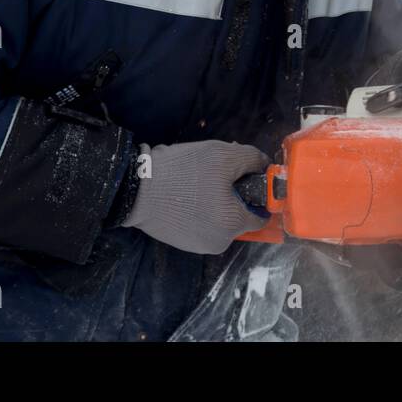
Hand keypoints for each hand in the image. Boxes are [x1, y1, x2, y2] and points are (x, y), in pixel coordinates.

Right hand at [121, 140, 269, 253]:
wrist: (135, 189)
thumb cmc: (183, 171)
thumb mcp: (224, 155)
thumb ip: (253, 160)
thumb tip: (266, 167)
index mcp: (233, 225)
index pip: (261, 214)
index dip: (257, 193)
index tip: (245, 176)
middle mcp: (219, 243)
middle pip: (238, 216)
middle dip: (233, 194)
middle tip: (216, 173)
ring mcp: (198, 246)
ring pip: (219, 219)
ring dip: (216, 201)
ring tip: (197, 181)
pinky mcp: (181, 243)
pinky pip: (201, 224)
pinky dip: (199, 210)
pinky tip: (185, 193)